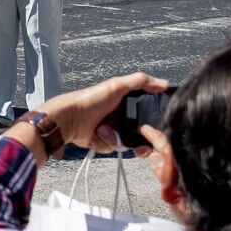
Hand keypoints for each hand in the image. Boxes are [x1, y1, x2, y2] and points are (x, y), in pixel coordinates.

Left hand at [24, 71, 169, 155]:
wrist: (67, 119)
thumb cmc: (89, 100)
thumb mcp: (116, 85)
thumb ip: (140, 81)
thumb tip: (163, 83)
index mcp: (123, 103)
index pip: (145, 114)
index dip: (149, 122)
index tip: (148, 127)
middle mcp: (118, 117)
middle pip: (137, 133)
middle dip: (130, 134)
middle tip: (121, 130)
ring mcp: (110, 130)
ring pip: (124, 143)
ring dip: (112, 138)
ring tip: (101, 129)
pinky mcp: (101, 141)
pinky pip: (111, 148)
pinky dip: (103, 143)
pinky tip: (94, 135)